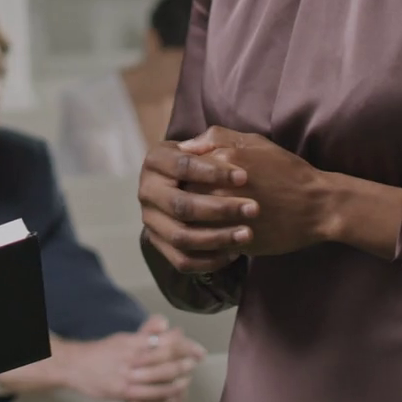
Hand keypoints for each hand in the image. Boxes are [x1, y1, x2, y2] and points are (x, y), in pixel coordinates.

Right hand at [70, 316, 206, 401]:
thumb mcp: (124, 337)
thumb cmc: (102, 352)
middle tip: (196, 360)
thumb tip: (165, 323)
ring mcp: (127, 377)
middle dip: (185, 360)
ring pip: (161, 379)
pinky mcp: (123, 392)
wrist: (75, 366)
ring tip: (188, 376)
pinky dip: (165, 394)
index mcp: (132, 342)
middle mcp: (131, 358)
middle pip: (166, 358)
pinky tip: (174, 393)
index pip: (165, 340)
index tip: (197, 348)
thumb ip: (146, 331)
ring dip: (179, 378)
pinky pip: (150, 396)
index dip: (185, 344)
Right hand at [138, 139, 258, 274]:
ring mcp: (151, 220)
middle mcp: (148, 191)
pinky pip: (182, 261)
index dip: (213, 172)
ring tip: (248, 234)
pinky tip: (235, 252)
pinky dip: (209, 260)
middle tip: (254, 209)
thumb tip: (205, 147)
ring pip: (181, 236)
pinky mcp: (160, 244)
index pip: (182, 165)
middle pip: (181, 205)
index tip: (245, 177)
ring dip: (217, 237)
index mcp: (156, 160)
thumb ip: (214, 140)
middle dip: (220, 209)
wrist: (209, 185)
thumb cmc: (218, 160)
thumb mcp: (219, 143)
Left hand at [179, 127, 328, 257]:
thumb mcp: (253, 142)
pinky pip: (204, 243)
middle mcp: (220, 189)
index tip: (182, 177)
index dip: (177, 174)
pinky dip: (201, 240)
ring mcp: (226, 218)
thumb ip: (215, 138)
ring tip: (195, 218)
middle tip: (185, 199)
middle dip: (179, 198)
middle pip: (180, 196)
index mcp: (222, 162)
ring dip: (188, 221)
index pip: (179, 168)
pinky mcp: (234, 241)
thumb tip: (183, 146)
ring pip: (188, 222)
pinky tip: (209, 234)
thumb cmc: (286, 170)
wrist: (316, 205)